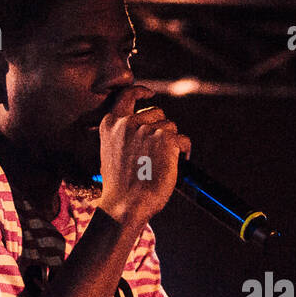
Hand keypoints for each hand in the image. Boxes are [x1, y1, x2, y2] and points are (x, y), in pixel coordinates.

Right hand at [95, 85, 191, 226]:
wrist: (125, 205)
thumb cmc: (119, 188)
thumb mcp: (110, 154)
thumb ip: (123, 136)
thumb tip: (144, 129)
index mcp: (111, 124)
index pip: (127, 95)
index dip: (141, 91)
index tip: (150, 92)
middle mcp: (128, 123)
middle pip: (157, 113)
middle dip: (162, 128)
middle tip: (160, 151)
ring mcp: (147, 130)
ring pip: (171, 127)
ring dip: (172, 142)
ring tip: (166, 163)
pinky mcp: (166, 140)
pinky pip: (183, 140)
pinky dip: (184, 152)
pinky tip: (178, 165)